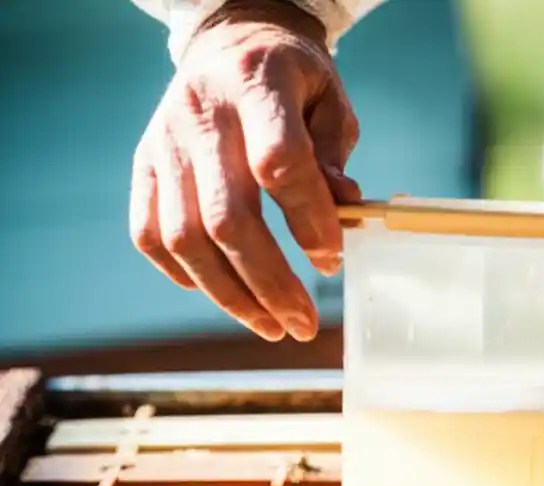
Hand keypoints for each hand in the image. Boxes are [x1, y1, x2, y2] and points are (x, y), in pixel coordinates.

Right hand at [130, 0, 360, 341]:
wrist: (229, 44)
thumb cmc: (292, 81)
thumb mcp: (329, 101)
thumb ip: (333, 155)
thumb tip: (344, 212)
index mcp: (256, 84)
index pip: (279, 162)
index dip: (309, 219)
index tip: (332, 260)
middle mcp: (200, 114)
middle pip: (226, 217)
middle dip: (270, 283)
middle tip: (304, 323)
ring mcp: (163, 142)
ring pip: (185, 238)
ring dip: (231, 296)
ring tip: (273, 327)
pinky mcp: (143, 166)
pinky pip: (150, 236)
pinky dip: (186, 275)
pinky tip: (227, 296)